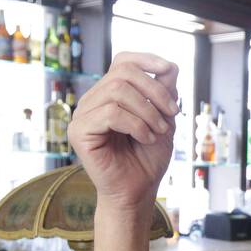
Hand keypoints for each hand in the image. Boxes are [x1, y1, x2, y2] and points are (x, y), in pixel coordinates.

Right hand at [68, 51, 179, 206]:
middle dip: (154, 91)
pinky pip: (111, 113)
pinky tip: (145, 138)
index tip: (169, 69)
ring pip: (118, 91)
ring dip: (147, 111)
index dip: (146, 59)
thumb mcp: (164, 119)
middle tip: (171, 114)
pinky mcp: (78, 132)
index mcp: (109, 94)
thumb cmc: (148, 157)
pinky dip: (136, 124)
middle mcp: (92, 101)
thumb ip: (165, 92)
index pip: (122, 61)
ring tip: (159, 131)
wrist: (138, 190)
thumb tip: (171, 65)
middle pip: (123, 73)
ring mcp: (82, 115)